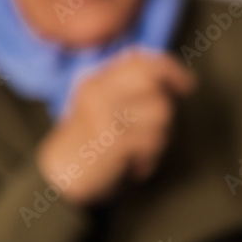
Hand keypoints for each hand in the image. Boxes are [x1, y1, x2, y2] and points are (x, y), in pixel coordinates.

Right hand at [36, 49, 194, 205]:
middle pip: (157, 87)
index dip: (169, 69)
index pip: (139, 61)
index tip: (187, 85)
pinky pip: (153, 140)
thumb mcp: (101, 109)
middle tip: (154, 132)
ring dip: (159, 140)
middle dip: (165, 111)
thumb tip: (174, 81)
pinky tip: (137, 167)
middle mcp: (99, 93)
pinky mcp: (112, 140)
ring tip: (140, 153)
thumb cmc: (88, 146)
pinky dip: (150, 159)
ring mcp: (104, 115)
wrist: (55, 181)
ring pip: (161, 114)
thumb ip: (130, 92)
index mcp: (96, 82)